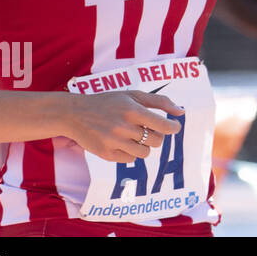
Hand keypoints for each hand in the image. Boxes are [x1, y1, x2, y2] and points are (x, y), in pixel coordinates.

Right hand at [65, 90, 183, 163]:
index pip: (163, 125)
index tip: (175, 127)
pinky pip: (130, 160)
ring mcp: (114, 142)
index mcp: (132, 111)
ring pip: (145, 153)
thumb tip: (181, 112)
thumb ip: (159, 101)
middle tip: (147, 129)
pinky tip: (123, 142)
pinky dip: (131, 153)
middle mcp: (124, 127)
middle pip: (156, 141)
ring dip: (145, 146)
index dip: (173, 128)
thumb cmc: (109, 102)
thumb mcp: (133, 95)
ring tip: (136, 137)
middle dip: (157, 136)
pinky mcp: (106, 154)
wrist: (75, 114)